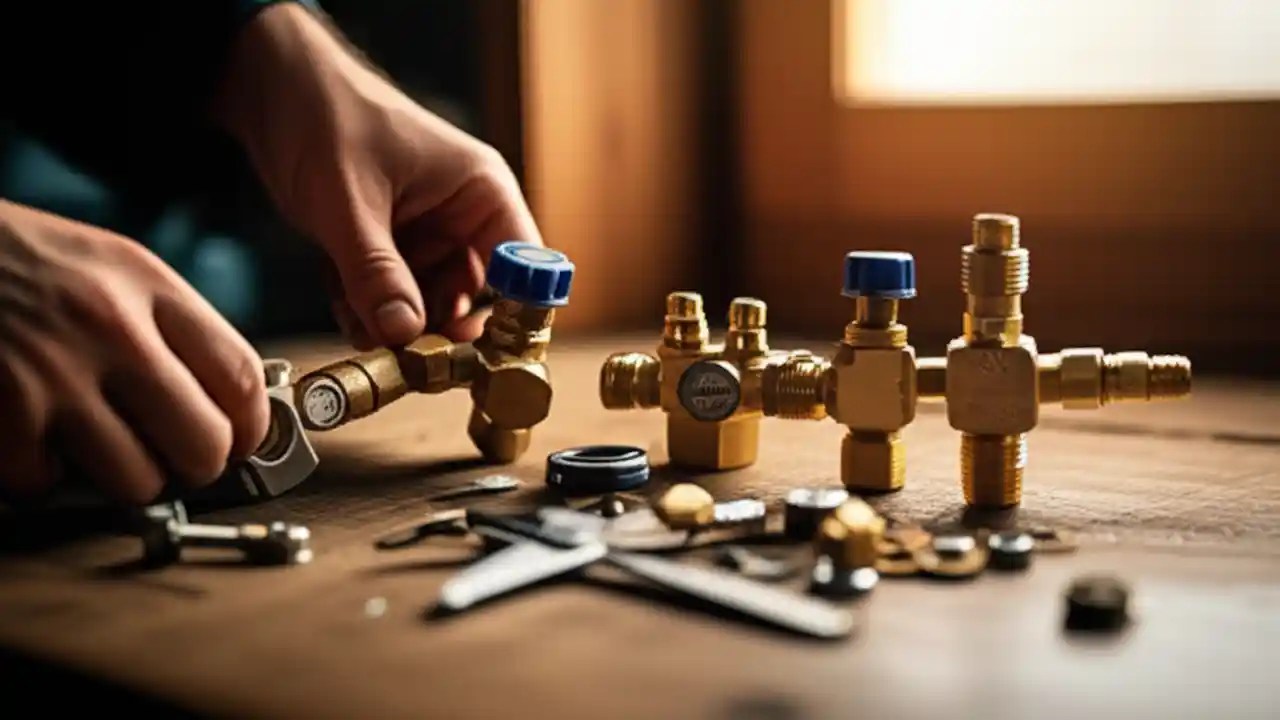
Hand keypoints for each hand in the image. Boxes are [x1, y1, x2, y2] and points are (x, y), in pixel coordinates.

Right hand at [0, 200, 269, 503]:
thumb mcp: (105, 264)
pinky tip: (24, 435)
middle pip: (205, 442)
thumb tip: (223, 402)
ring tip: (91, 445)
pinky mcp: (2, 416)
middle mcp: (110, 327)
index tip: (243, 442)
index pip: (240, 375)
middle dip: (194, 465)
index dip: (254, 427)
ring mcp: (53, 374)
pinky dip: (36, 475)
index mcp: (145, 285)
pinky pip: (48, 485)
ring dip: (118, 478)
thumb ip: (164, 325)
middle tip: (170, 456)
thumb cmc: (12, 260)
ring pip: (138, 480)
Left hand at [216, 3, 543, 349]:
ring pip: (428, 306)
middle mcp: (461, 218)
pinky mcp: (390, 249)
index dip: (515, 313)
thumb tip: (402, 332)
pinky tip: (343, 303)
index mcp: (480, 191)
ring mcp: (425, 235)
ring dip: (395, 324)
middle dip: (437, 328)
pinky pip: (392, 299)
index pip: (523, 265)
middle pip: (475, 298)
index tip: (485, 354)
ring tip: (359, 320)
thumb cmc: (325, 113)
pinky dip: (368, 312)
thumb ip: (375, 271)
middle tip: (406, 351)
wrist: (270, 89)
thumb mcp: (349, 201)